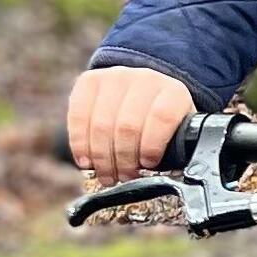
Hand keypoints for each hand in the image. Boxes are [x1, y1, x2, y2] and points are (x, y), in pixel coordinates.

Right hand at [67, 65, 198, 181]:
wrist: (142, 91)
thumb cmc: (160, 123)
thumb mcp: (177, 132)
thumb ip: (175, 150)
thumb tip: (166, 179)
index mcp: (173, 93)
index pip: (162, 117)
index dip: (152, 145)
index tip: (147, 165)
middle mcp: (145, 79)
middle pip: (127, 125)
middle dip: (123, 160)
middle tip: (122, 177)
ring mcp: (115, 78)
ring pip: (101, 124)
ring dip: (101, 158)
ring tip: (106, 175)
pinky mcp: (89, 81)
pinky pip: (79, 116)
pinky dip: (80, 144)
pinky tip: (86, 161)